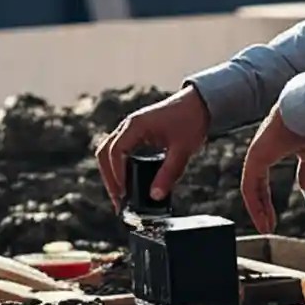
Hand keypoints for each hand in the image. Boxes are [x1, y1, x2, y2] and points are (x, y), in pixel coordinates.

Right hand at [94, 84, 210, 212]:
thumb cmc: (191, 121)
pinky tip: (128, 181)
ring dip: (111, 173)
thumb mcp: (183, 150)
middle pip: (105, 152)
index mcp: (136, 125)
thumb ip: (169, 173)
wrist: (200, 103)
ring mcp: (131, 128)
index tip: (123, 194)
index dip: (116, 174)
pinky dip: (118, 166)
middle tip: (118, 201)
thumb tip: (155, 196)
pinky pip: (119, 149)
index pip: (115, 152)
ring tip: (121, 196)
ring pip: (109, 151)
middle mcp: (129, 125)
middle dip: (109, 178)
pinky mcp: (137, 132)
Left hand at [240, 103, 304, 233]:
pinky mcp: (256, 157)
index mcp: (270, 150)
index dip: (264, 200)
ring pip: (250, 189)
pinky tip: (264, 218)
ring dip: (257, 210)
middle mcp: (260, 152)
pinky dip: (256, 204)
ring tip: (266, 227)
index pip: (260, 180)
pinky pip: (250, 186)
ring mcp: (256, 154)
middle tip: (266, 226)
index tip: (271, 219)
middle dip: (260, 208)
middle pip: (254, 187)